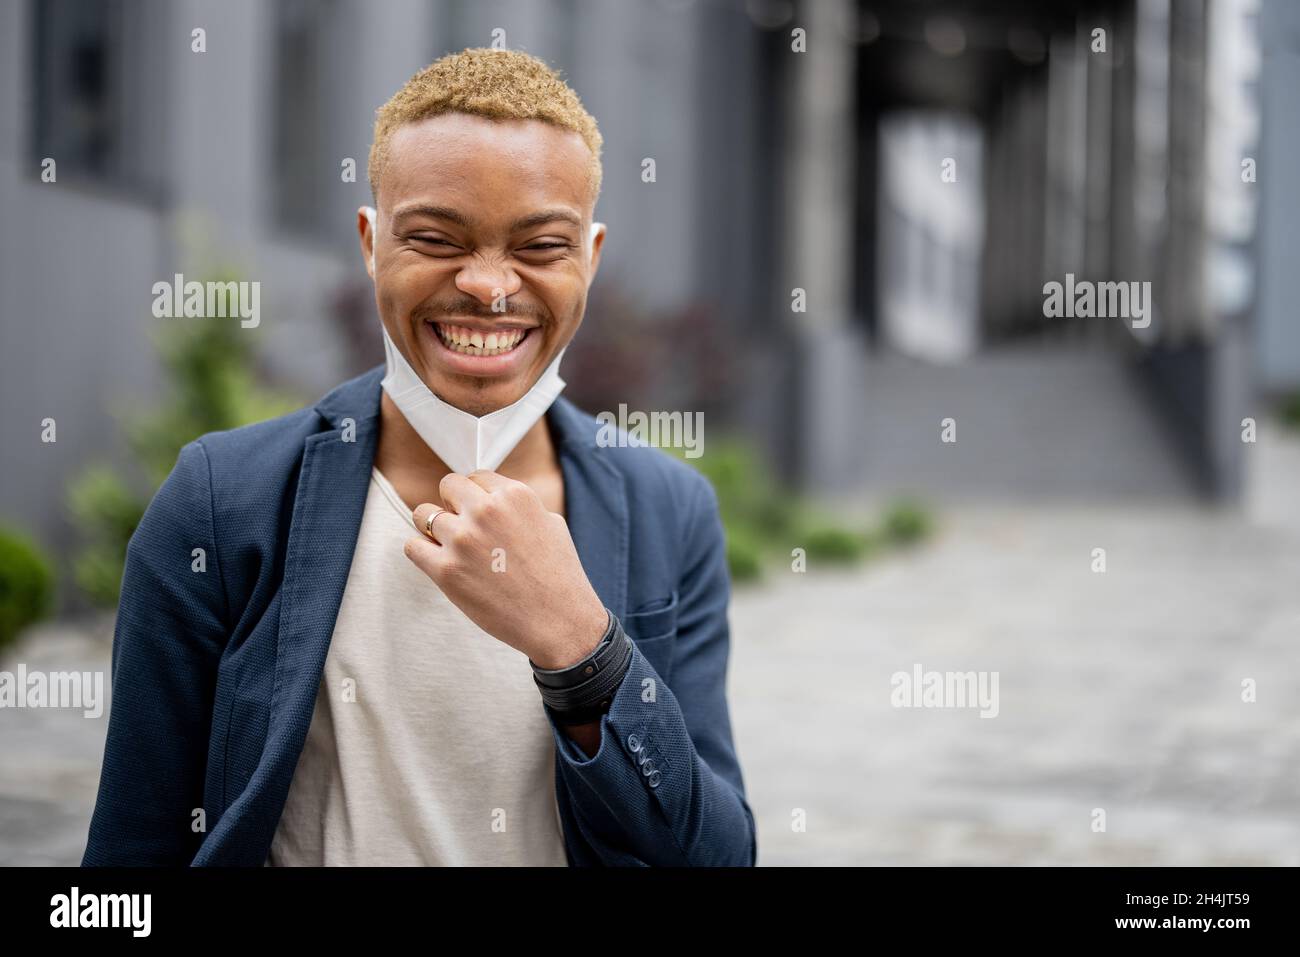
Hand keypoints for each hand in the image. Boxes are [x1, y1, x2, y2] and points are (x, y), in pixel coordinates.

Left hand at [404, 470, 609, 668]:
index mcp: (514, 495)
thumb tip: (492, 499)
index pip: (475, 477)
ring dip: (433, 529)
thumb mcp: (550, 524)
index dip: (475, 496)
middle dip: (453, 505)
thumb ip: (517, 506)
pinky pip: (412, 547)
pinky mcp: (446, 570)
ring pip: (423, 514)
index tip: (479, 514)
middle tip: (464, 529)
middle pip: (447, 486)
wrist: (558, 621)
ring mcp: (463, 539)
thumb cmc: (558, 576)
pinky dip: (421, 553)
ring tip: (450, 548)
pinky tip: (439, 563)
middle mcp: (486, 510)